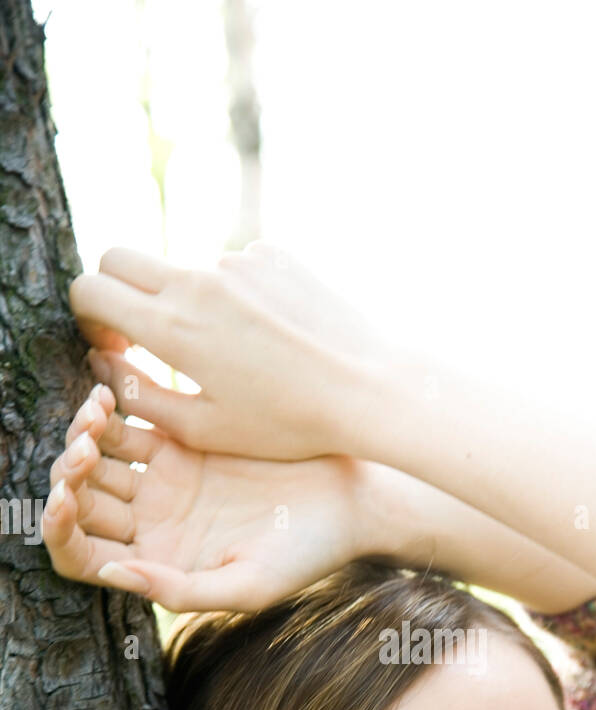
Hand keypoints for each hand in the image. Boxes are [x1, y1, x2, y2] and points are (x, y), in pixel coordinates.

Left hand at [42, 384, 369, 611]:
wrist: (352, 500)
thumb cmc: (308, 555)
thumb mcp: (248, 587)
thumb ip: (179, 590)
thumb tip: (112, 572)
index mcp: (158, 563)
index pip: (81, 556)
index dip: (59, 533)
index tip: (62, 504)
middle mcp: (151, 524)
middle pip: (79, 501)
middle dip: (66, 478)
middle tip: (83, 452)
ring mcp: (164, 481)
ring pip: (96, 457)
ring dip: (81, 437)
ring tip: (96, 417)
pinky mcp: (182, 442)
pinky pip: (128, 422)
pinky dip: (109, 408)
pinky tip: (110, 394)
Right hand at [69, 243, 394, 461]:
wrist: (368, 389)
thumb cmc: (287, 424)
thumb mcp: (204, 429)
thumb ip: (139, 395)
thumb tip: (102, 363)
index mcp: (172, 326)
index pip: (89, 289)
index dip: (88, 319)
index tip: (114, 349)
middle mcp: (198, 280)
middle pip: (119, 257)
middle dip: (116, 292)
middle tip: (142, 337)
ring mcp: (237, 261)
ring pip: (185, 270)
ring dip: (189, 303)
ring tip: (236, 357)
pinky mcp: (272, 254)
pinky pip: (234, 271)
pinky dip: (236, 299)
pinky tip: (272, 339)